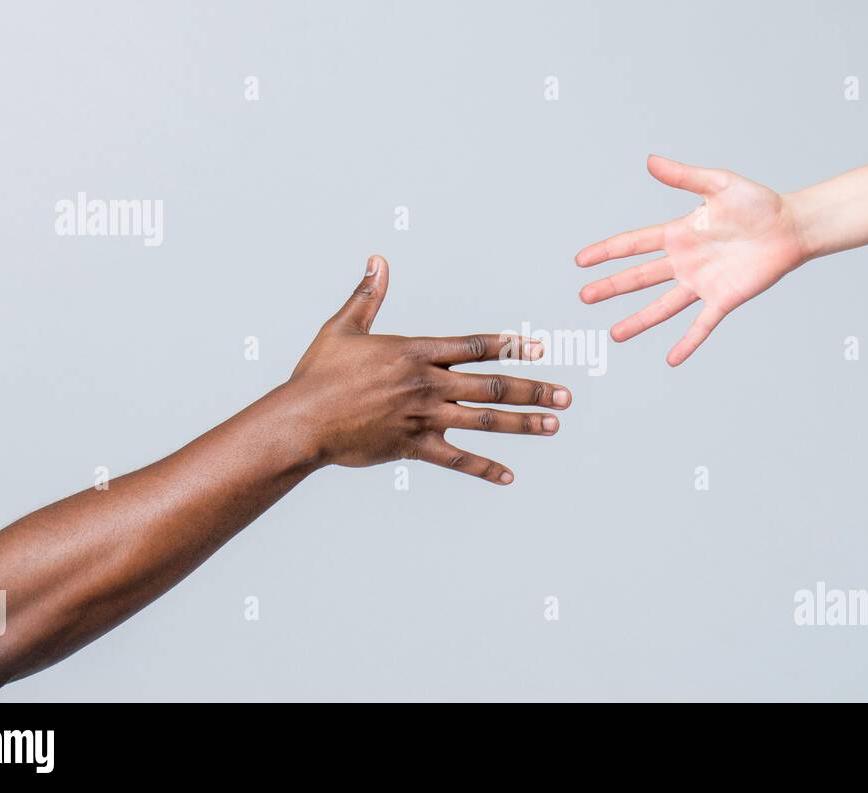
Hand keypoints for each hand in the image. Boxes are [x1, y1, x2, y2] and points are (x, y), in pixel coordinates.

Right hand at [285, 255, 570, 483]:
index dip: (509, 346)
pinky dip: (482, 468)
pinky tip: (508, 476)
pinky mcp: (413, 446)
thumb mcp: (343, 328)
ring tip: (553, 426)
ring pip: (484, 421)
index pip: (475, 346)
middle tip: (566, 396)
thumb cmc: (318, 373)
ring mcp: (423, 417)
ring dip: (522, 423)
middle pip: (491, 384)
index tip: (539, 347)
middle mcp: (427, 384)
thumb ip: (368, 295)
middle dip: (533, 389)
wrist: (301, 420)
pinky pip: (455, 460)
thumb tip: (378, 260)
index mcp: (415, 352)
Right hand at [576, 155, 808, 365]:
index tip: (581, 260)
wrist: (791, 226)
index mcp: (678, 234)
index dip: (606, 251)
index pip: (633, 244)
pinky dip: (688, 343)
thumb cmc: (758, 203)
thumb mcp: (718, 183)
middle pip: (639, 278)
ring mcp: (701, 283)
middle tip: (585, 297)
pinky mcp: (723, 300)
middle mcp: (684, 262)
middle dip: (611, 287)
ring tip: (615, 335)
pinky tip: (672, 359)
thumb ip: (684, 177)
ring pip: (662, 307)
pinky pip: (702, 325)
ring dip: (639, 321)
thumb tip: (650, 161)